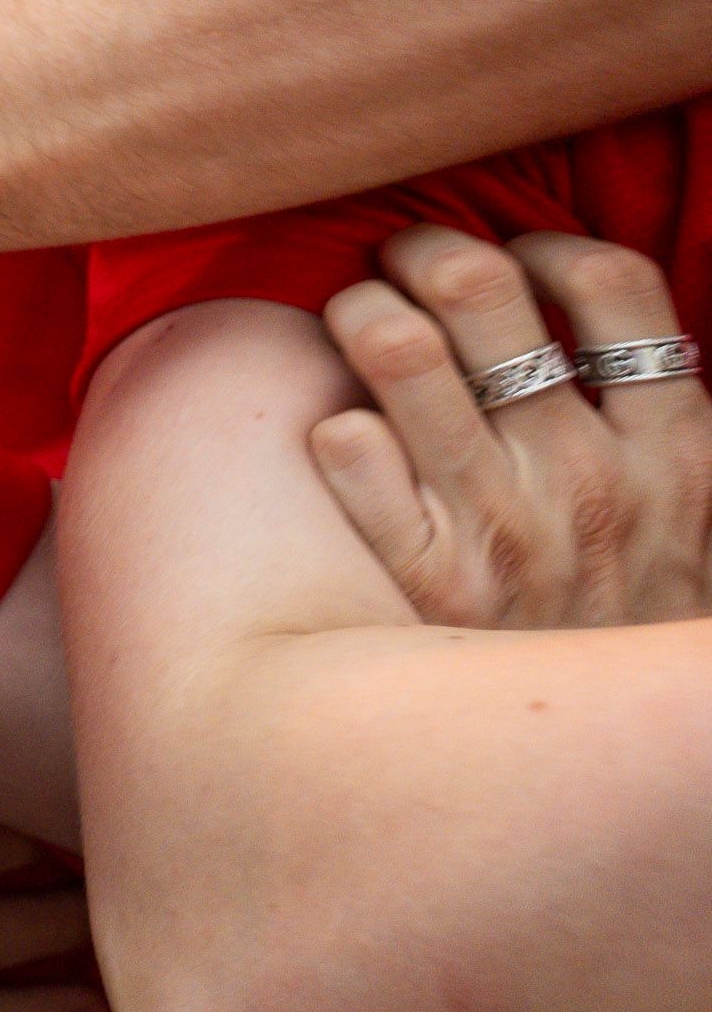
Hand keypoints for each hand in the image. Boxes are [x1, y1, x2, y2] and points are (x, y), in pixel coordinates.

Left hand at [314, 225, 711, 626]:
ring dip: (363, 310)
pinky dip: (336, 424)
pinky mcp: (425, 576)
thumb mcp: (696, 521)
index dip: (542, 246)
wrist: (617, 765)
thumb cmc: (639, 622)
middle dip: (425, 252)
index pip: (606, 283)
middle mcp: (584, 471)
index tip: (514, 257)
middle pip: (482, 289)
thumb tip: (614, 331)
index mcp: (673, 448)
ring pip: (400, 348)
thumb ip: (661, 423)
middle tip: (401, 266)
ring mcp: (500, 521)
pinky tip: (345, 431)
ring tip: (360, 320)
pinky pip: (349, 451)